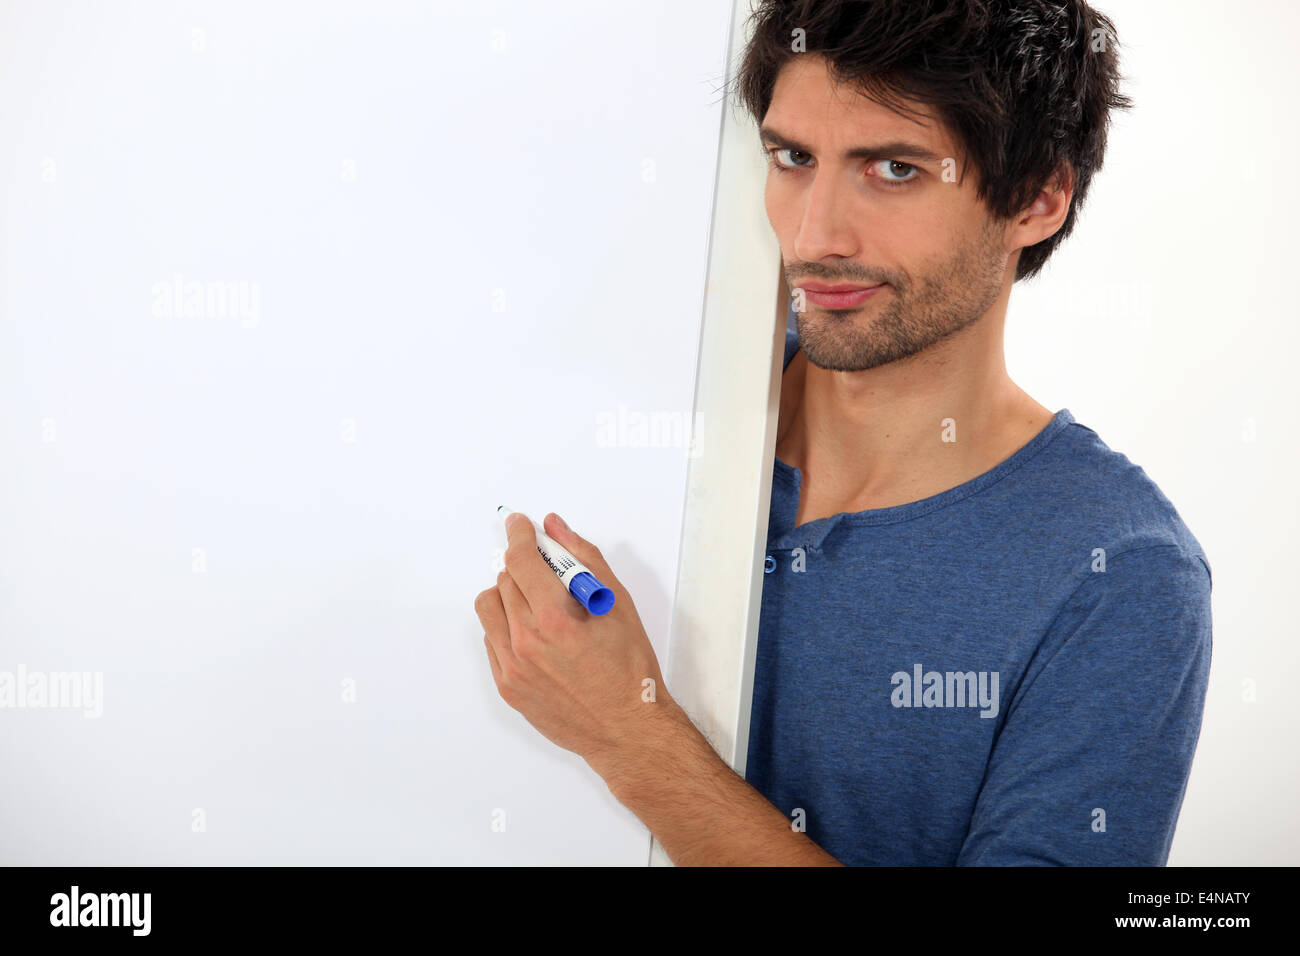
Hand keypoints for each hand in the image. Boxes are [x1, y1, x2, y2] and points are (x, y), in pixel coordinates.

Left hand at [475, 511, 673, 773]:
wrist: (626, 729)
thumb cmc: (630, 670)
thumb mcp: (617, 604)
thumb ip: (583, 558)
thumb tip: (556, 528)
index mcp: (554, 619)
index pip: (520, 561)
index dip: (519, 536)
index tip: (520, 525)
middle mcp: (525, 643)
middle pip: (504, 581)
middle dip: (525, 569)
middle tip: (548, 574)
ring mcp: (512, 668)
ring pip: (489, 609)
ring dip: (509, 595)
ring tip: (538, 604)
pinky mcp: (507, 687)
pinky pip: (491, 640)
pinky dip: (507, 627)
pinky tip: (536, 634)